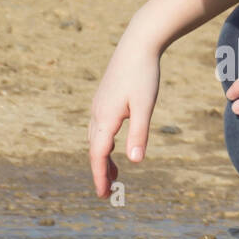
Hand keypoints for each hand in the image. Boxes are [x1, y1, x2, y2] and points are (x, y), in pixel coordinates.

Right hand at [88, 29, 159, 197]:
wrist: (138, 43)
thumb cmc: (143, 74)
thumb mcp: (145, 106)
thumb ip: (139, 134)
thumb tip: (135, 162)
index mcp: (105, 117)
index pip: (99, 155)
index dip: (100, 176)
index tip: (103, 195)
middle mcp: (97, 113)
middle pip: (94, 150)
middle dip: (100, 171)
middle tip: (108, 192)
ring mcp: (99, 105)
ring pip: (95, 139)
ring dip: (102, 158)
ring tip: (114, 175)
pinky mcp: (104, 99)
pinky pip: (99, 128)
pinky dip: (104, 143)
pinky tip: (114, 145)